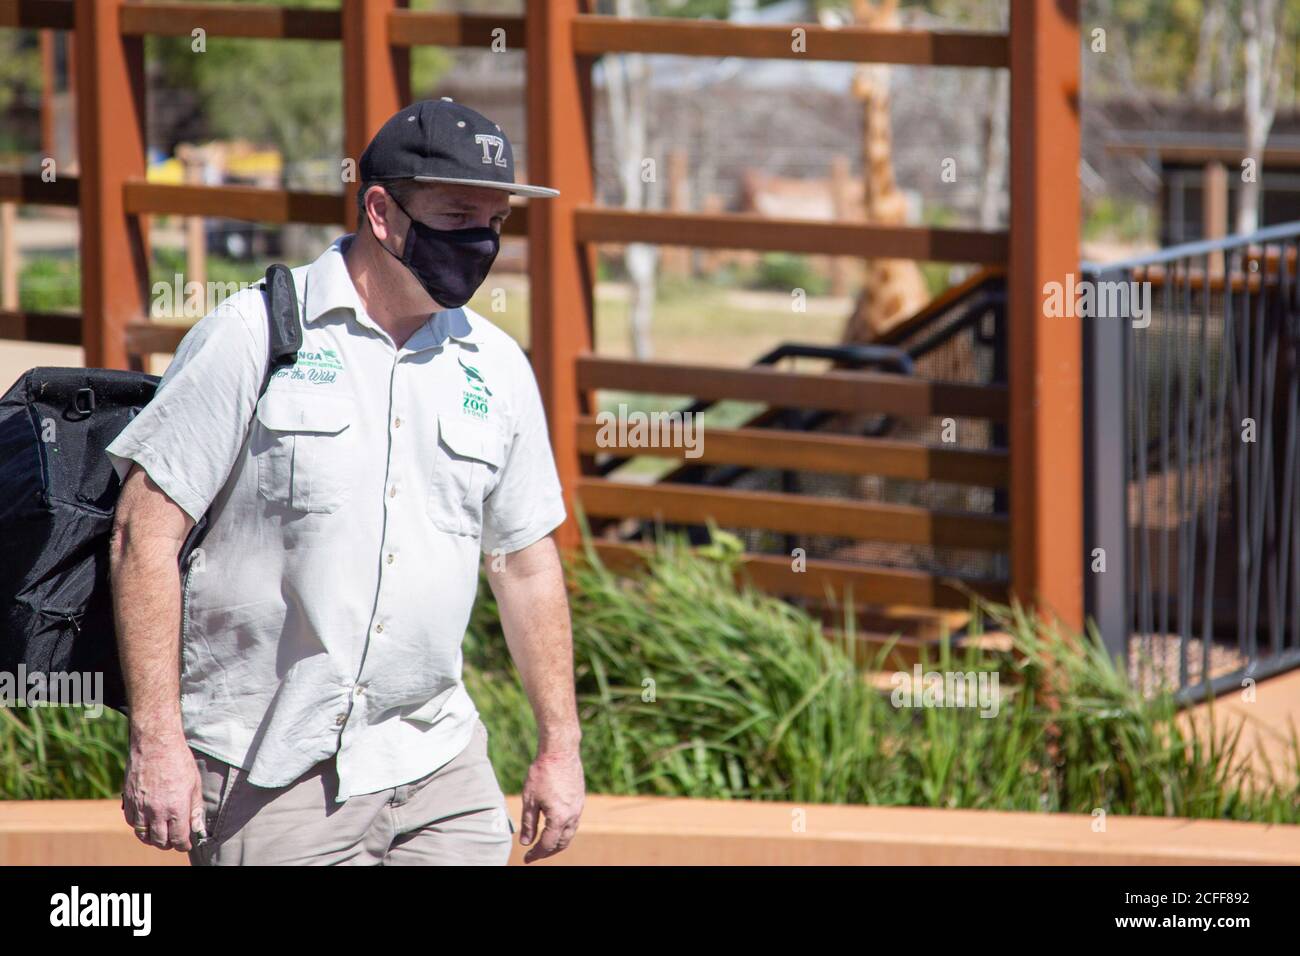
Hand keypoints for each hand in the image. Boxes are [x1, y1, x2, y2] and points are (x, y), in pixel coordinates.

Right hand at [122, 731, 204, 851]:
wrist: (155, 744)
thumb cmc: (179, 761)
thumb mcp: (195, 784)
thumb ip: (196, 809)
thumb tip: (198, 828)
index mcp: (176, 807)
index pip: (179, 838)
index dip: (184, 845)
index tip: (186, 844)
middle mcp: (156, 811)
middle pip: (160, 841)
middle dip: (169, 844)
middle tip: (174, 840)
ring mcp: (140, 806)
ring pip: (143, 835)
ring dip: (152, 838)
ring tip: (161, 834)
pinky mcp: (128, 800)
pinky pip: (131, 822)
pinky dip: (139, 826)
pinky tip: (147, 821)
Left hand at [518, 749, 584, 862]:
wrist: (560, 751)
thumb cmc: (542, 773)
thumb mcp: (530, 799)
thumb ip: (528, 823)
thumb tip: (526, 842)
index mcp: (559, 818)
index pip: (547, 844)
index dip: (536, 854)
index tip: (527, 858)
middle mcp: (572, 816)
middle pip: (562, 843)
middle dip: (548, 852)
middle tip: (535, 854)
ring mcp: (578, 807)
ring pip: (570, 833)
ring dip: (557, 842)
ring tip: (544, 843)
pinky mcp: (580, 799)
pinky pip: (573, 822)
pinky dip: (563, 830)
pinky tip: (554, 825)